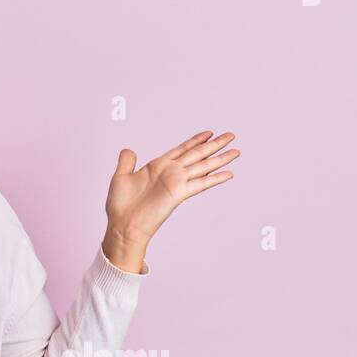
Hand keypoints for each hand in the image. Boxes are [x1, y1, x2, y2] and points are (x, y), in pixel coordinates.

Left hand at [101, 129, 238, 271]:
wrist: (122, 224)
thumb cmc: (120, 205)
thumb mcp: (120, 177)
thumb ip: (126, 162)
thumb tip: (128, 150)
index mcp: (157, 166)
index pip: (181, 149)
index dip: (195, 140)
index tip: (209, 132)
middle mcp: (170, 172)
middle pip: (197, 154)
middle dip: (214, 145)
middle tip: (230, 135)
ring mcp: (176, 182)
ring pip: (203, 166)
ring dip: (220, 158)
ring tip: (236, 151)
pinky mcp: (179, 194)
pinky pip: (201, 184)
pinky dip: (215, 179)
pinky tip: (229, 174)